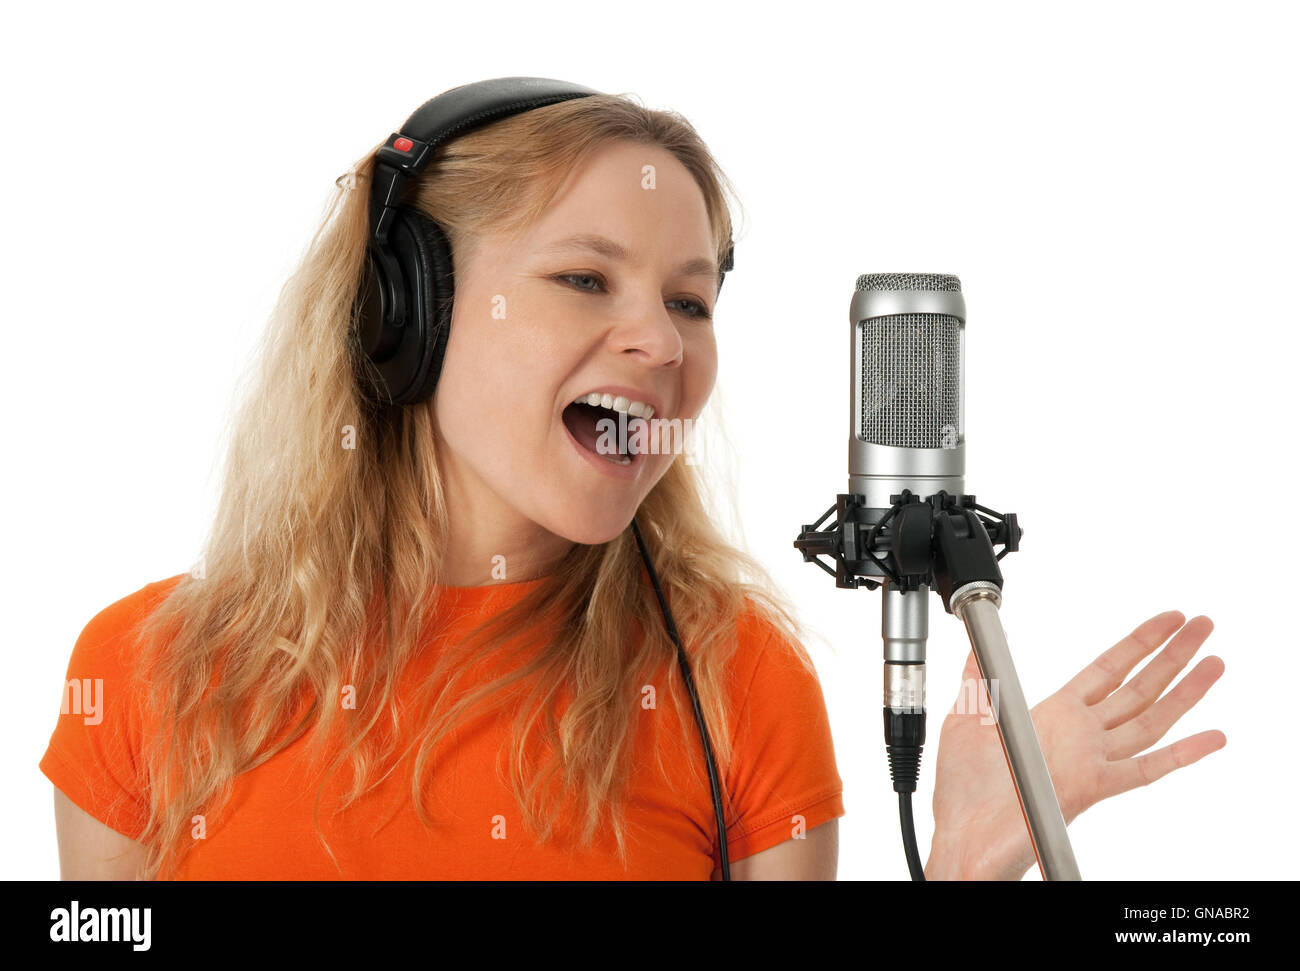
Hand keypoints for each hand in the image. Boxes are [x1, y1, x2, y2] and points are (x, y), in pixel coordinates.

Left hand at [925, 610, 1225, 879]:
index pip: (1107, 670)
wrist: (961, 838)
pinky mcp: (1090, 788)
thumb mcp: (964, 721)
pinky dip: (1181, 754)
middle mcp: (1079, 736)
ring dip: (1185, 692)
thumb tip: (975, 645)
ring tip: (1215, 661)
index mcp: (1052, 715)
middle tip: (1203, 625)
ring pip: (1150, 721)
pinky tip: (1212, 736)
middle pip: (1139, 688)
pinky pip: (1143, 770)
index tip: (1166, 620)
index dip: (1138, 643)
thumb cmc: (963, 791)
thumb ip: (978, 682)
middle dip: (1173, 655)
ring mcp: (1089, 762)